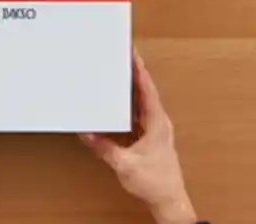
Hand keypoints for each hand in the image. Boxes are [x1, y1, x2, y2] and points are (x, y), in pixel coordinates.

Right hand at [79, 51, 195, 223]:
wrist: (168, 200)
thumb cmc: (154, 182)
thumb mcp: (124, 164)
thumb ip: (104, 148)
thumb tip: (87, 133)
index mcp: (157, 124)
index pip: (148, 91)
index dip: (140, 72)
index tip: (133, 55)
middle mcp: (159, 124)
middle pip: (146, 92)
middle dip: (136, 74)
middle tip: (125, 57)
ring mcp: (157, 131)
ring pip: (144, 103)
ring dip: (134, 89)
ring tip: (122, 73)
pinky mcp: (153, 138)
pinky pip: (142, 114)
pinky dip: (132, 104)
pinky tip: (121, 103)